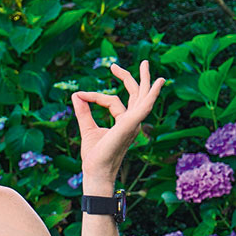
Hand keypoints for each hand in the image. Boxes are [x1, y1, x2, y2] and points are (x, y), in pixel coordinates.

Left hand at [70, 60, 164, 190]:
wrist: (95, 171)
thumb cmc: (94, 156)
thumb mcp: (87, 128)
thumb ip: (84, 111)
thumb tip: (76, 94)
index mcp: (124, 122)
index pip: (112, 100)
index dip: (95, 96)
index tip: (80, 95)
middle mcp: (133, 122)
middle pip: (135, 94)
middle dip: (130, 77)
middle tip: (127, 64)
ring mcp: (134, 123)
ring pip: (142, 97)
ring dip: (145, 80)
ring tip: (145, 64)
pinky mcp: (131, 124)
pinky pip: (144, 106)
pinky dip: (151, 95)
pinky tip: (158, 84)